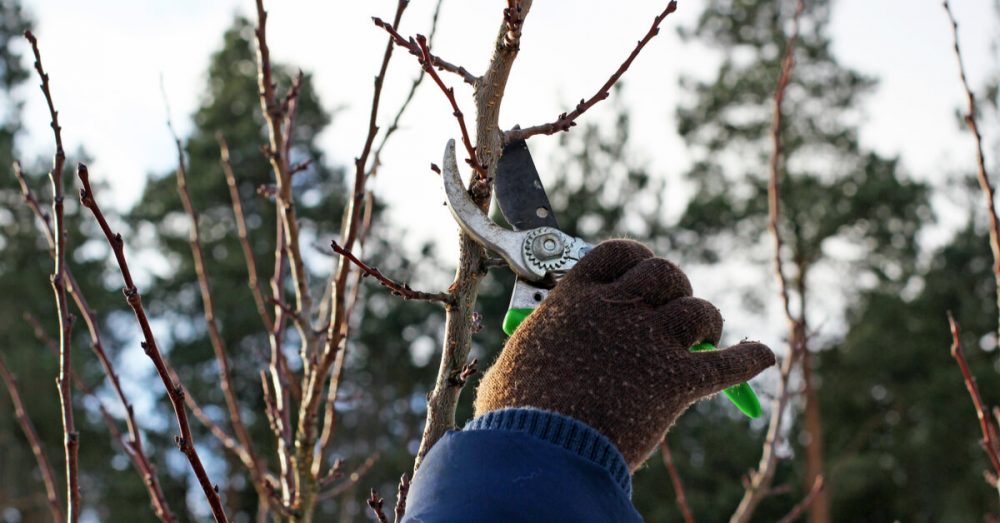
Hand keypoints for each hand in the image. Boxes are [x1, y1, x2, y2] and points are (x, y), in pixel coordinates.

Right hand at [474, 239, 775, 470]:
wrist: (541, 446)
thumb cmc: (516, 412)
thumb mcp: (514, 365)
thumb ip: (533, 350)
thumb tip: (525, 366)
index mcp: (576, 299)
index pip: (618, 253)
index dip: (637, 258)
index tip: (642, 271)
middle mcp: (617, 309)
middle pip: (664, 273)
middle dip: (674, 287)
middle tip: (673, 309)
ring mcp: (650, 342)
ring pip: (698, 311)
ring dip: (706, 321)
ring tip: (706, 336)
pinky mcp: (677, 379)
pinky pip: (727, 363)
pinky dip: (748, 359)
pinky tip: (761, 356)